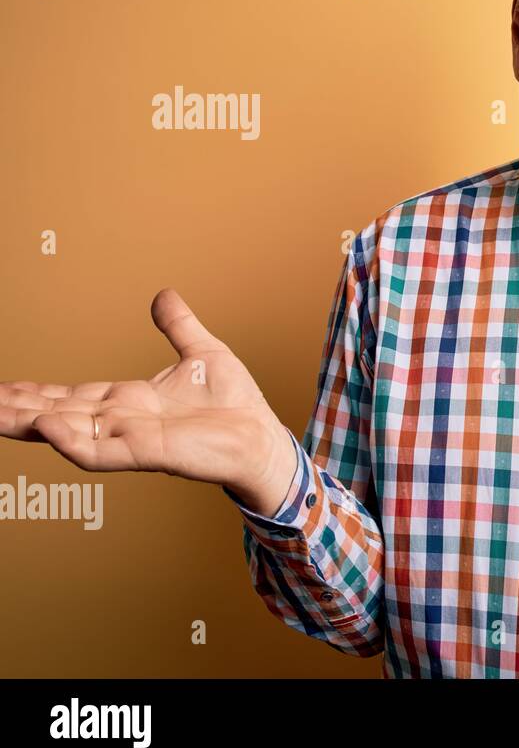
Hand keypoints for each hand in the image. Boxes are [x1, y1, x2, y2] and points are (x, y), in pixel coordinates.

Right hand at [0, 288, 297, 516]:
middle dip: (17, 409)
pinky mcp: (150, 452)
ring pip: (68, 433)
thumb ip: (178, 326)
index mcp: (128, 400)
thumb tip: (163, 295)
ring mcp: (132, 438)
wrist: (262, 435)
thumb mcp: (201, 352)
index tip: (2, 387)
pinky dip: (74, 442)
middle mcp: (122, 421)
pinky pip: (102, 451)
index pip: (70, 396)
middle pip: (57, 414)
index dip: (36, 392)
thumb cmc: (235, 404)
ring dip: (31, 423)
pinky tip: (48, 428)